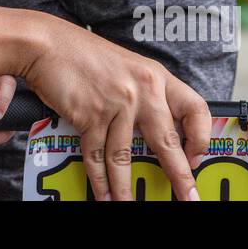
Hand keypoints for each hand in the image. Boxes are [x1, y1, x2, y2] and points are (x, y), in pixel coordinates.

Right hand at [24, 21, 209, 200]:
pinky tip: (103, 194)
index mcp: (155, 76)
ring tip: (128, 204)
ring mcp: (117, 103)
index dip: (201, 136)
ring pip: (125, 157)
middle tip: (188, 197)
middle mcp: (142, 89)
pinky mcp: (90, 115)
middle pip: (167, 141)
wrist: (47, 44)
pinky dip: (99, 180)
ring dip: (125, 188)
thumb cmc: (82, 54)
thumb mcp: (125, 67)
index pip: (195, 108)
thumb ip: (143, 92)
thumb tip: (153, 128)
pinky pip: (97, 156)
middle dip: (179, 176)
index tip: (198, 158)